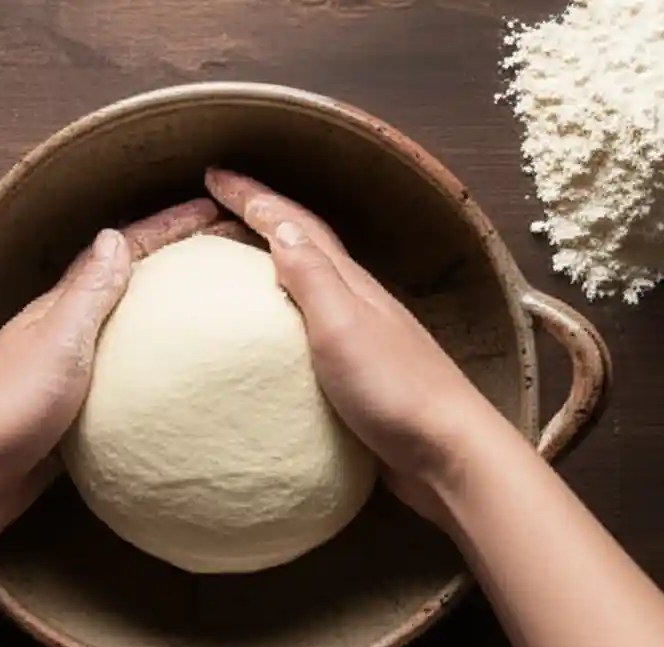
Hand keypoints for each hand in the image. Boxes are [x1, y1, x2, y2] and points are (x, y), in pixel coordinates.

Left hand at [0, 199, 219, 550]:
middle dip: (171, 263)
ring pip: (123, 334)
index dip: (166, 228)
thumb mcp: (58, 341)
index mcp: (60, 309)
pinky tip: (173, 382)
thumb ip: (88, 293)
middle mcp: (62, 334)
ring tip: (208, 309)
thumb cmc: (6, 407)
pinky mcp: (70, 418)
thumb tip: (114, 235)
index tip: (213, 209)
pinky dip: (149, 370)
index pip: (120, 254)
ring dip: (162, 316)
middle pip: (124, 287)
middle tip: (222, 251)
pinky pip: (120, 383)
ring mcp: (65, 376)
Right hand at [205, 169, 502, 526]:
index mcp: (350, 284)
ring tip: (237, 259)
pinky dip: (284, 313)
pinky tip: (271, 334)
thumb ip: (312, 277)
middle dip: (262, 217)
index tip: (215, 174)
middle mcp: (357, 302)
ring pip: (311, 284)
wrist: (448, 455)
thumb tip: (277, 223)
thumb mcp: (344, 325)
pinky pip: (311, 329)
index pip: (295, 227)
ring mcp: (362, 338)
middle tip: (219, 205)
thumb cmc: (396, 390)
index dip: (254, 197)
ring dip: (274, 261)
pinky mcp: (360, 377)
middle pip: (305, 245)